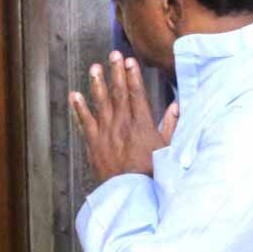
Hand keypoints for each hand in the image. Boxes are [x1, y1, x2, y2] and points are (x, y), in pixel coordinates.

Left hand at [69, 51, 169, 181]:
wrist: (131, 196)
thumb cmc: (152, 175)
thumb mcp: (168, 150)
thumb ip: (172, 126)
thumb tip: (177, 106)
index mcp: (142, 126)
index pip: (137, 94)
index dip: (133, 75)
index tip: (129, 61)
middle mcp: (123, 126)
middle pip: (118, 93)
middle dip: (116, 72)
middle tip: (113, 55)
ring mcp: (106, 135)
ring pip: (101, 104)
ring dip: (97, 84)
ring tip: (94, 68)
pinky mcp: (94, 145)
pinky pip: (85, 123)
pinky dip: (79, 108)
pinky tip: (75, 95)